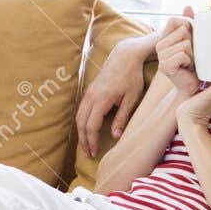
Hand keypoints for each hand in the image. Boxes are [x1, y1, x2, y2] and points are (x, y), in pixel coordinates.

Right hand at [76, 36, 150, 157]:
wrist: (125, 56)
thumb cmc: (131, 76)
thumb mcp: (131, 98)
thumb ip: (122, 117)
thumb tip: (115, 136)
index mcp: (101, 99)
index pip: (91, 126)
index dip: (92, 141)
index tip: (95, 152)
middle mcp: (91, 96)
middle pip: (81, 123)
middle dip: (83, 140)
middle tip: (88, 153)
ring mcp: (88, 92)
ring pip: (79, 116)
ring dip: (81, 132)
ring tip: (86, 144)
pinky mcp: (90, 90)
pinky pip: (81, 109)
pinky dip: (82, 122)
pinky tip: (87, 129)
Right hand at [156, 5, 200, 99]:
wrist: (192, 86)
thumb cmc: (195, 64)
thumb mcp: (193, 40)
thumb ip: (189, 23)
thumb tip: (188, 6)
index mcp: (164, 37)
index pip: (174, 20)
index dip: (187, 26)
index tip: (190, 40)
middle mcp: (159, 45)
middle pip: (183, 31)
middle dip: (193, 43)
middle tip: (191, 56)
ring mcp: (160, 56)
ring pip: (185, 43)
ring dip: (193, 54)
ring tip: (190, 63)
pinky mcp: (164, 66)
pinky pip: (183, 54)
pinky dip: (190, 61)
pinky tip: (187, 68)